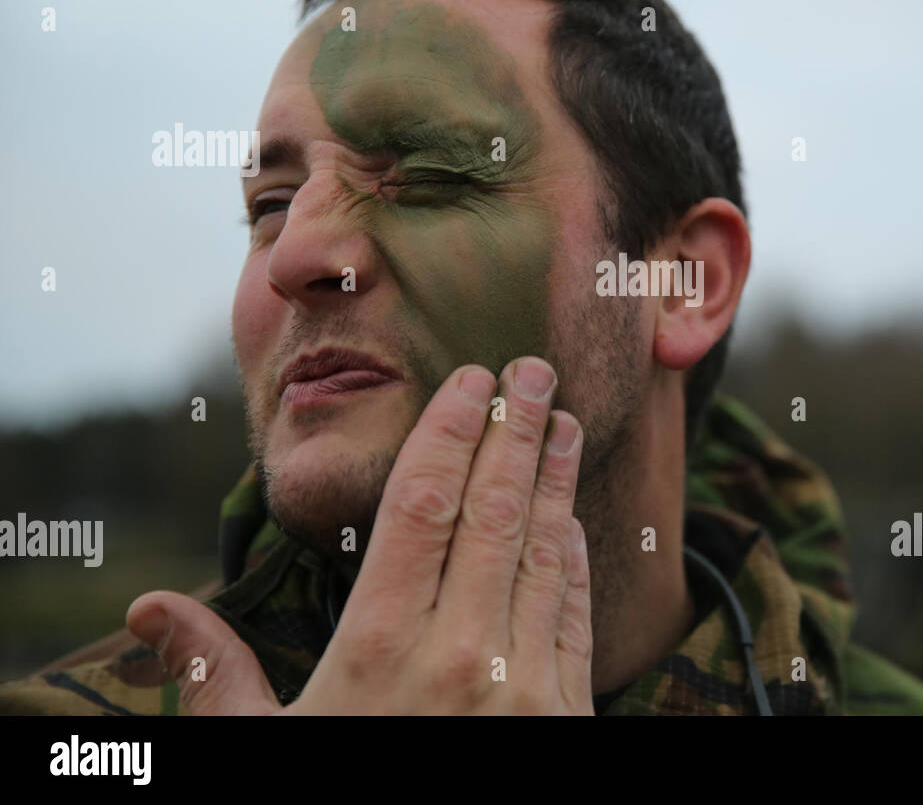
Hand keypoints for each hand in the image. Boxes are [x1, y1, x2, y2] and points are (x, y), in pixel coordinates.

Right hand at [127, 356, 592, 714]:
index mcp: (380, 652)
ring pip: (542, 556)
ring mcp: (525, 692)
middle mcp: (462, 659)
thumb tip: (147, 612)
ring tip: (563, 422)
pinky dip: (574, 565)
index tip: (470, 380)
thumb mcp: (257, 754)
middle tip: (535, 369)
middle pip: (492, 514)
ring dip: (554, 482)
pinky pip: (573, 622)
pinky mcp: (567, 724)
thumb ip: (211, 679)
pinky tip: (572, 525)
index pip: (421, 507)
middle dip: (515, 432)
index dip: (447, 432)